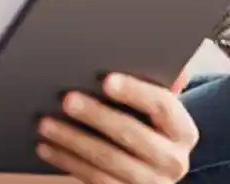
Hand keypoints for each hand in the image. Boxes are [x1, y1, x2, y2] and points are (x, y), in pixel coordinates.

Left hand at [35, 74, 198, 182]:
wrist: (147, 171)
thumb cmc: (144, 127)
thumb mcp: (153, 108)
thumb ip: (155, 81)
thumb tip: (158, 57)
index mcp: (183, 131)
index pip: (162, 106)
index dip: (134, 92)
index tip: (106, 79)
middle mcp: (173, 161)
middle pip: (132, 134)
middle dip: (96, 115)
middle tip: (67, 99)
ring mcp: (150, 183)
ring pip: (108, 161)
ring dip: (73, 140)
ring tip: (46, 123)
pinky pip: (94, 180)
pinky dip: (67, 162)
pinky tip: (48, 147)